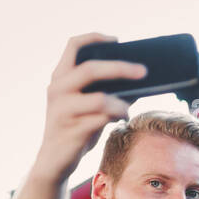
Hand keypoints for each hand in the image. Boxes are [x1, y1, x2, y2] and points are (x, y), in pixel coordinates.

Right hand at [32, 33, 146, 183]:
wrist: (54, 161)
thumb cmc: (76, 129)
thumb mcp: (88, 106)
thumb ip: (105, 91)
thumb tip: (140, 81)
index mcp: (60, 78)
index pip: (73, 46)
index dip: (95, 38)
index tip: (117, 40)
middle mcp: (57, 89)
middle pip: (91, 68)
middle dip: (121, 68)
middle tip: (143, 71)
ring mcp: (63, 109)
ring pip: (100, 98)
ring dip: (121, 104)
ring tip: (126, 110)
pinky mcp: (72, 129)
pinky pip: (103, 119)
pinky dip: (117, 117)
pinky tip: (122, 120)